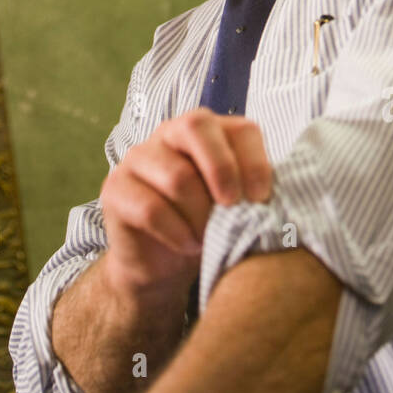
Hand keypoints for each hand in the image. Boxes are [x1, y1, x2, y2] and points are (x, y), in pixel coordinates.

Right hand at [99, 107, 271, 292]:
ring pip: (177, 176)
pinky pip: (151, 208)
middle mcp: (169, 134)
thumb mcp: (232, 206)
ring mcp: (138, 158)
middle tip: (232, 207)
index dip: (254, 161)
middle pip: (196, 126)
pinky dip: (178, 233)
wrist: (161, 266)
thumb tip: (276, 196)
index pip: (238, 127)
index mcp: (207, 132)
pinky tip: (188, 245)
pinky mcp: (115, 188)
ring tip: (207, 238)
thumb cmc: (205, 227)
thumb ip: (249, 190)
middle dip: (222, 169)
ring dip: (200, 216)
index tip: (262, 199)